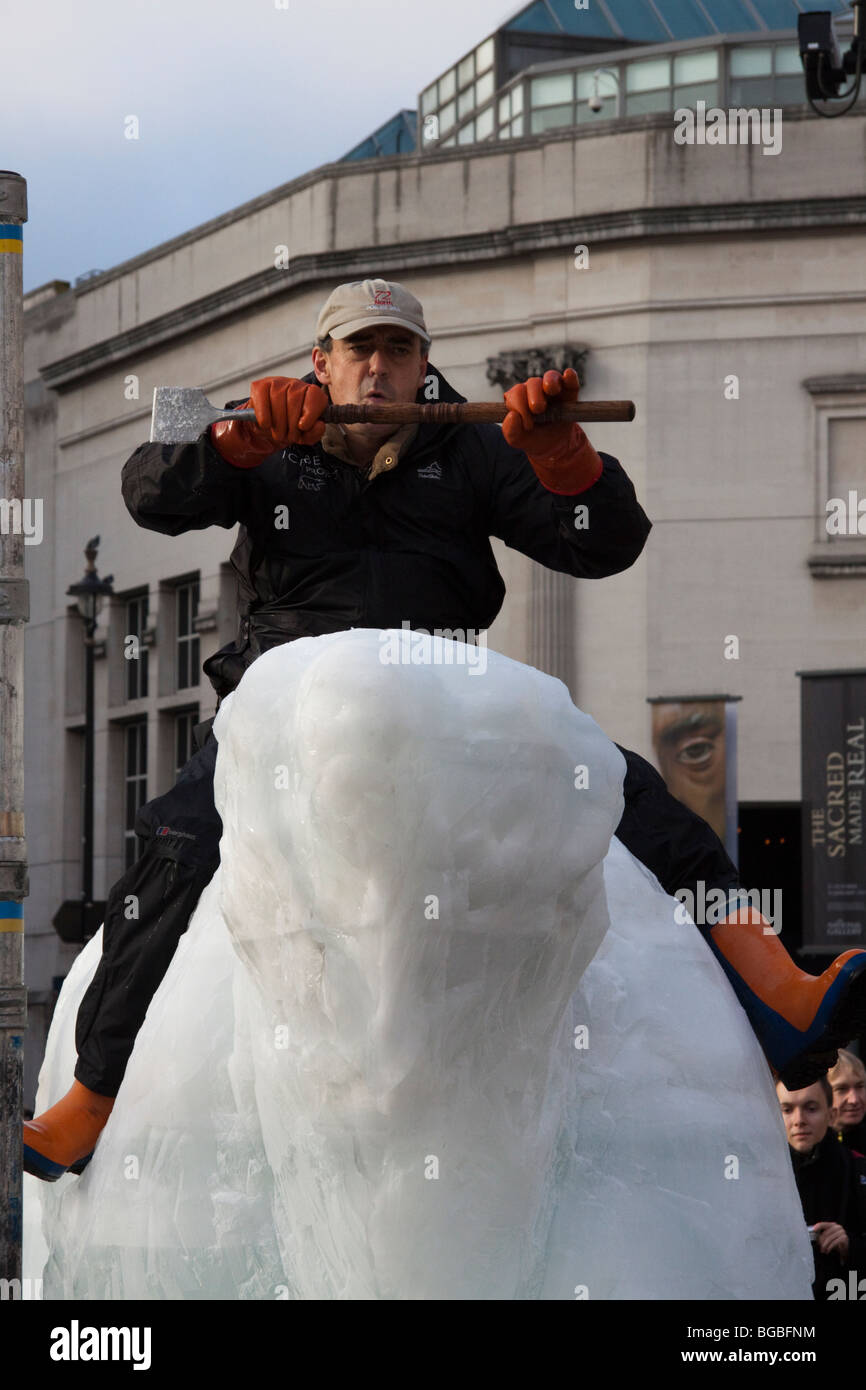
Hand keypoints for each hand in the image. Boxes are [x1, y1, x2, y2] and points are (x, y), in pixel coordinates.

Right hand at [210, 377, 328, 468]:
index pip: (316, 395)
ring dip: (277, 422)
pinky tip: (264, 424)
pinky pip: (262, 399)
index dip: (311, 412)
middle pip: (296, 398)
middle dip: (290, 423)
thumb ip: (313, 433)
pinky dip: (264, 415)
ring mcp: (276, 383)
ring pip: (279, 398)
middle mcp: (293, 384)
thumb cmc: (285, 432)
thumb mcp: (301, 437)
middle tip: (285, 436)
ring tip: (275, 432)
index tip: (303, 426)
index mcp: (307, 395)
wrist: (261, 432)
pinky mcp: (259, 386)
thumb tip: (319, 424)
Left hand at [503, 368, 602, 495]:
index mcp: (519, 402)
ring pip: (548, 378)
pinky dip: (569, 377)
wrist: (559, 451)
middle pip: (530, 383)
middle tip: (538, 409)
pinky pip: (570, 380)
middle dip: (532, 394)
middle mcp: (534, 393)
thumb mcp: (520, 443)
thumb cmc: (536, 444)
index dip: (518, 403)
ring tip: (551, 394)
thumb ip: (511, 433)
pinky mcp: (569, 393)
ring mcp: (552, 392)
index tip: (527, 420)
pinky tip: (569, 379)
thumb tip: (510, 417)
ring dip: (549, 382)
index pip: (514, 394)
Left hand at [812, 1222, 848, 1258]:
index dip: (818, 1226)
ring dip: (825, 1245)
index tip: (814, 1230)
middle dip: (821, 1240)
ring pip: (830, 1238)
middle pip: (826, 1232)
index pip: (824, 1224)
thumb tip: (814, 1234)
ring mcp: (842, 1232)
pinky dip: (830, 1247)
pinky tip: (827, 1250)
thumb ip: (823, 1234)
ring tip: (823, 1250)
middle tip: (819, 1246)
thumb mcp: (829, 1237)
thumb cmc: (835, 1242)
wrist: (845, 1249)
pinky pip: (834, 1242)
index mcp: (833, 1225)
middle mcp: (838, 1227)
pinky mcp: (844, 1238)